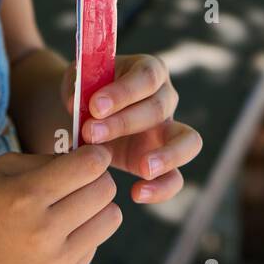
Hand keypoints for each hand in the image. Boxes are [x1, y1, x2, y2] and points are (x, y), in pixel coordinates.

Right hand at [0, 145, 121, 263]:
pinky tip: (57, 230)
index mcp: (26, 196)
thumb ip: (51, 159)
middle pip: (105, 190)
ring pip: (111, 219)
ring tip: (71, 204)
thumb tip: (93, 157)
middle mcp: (43, 232)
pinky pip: (96, 243)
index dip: (95, 154)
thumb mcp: (4, 167)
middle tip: (79, 177)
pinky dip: (84, 232)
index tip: (90, 154)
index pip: (90, 166)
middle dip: (97, 177)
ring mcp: (54, 261)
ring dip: (97, 206)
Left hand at [61, 54, 202, 204]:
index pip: (147, 76)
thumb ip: (76, 87)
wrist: (86, 118)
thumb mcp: (77, 82)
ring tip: (142, 168)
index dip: (123, 92)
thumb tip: (77, 104)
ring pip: (188, 142)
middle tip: (91, 133)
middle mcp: (166, 98)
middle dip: (123, 122)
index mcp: (148, 70)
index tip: (94, 106)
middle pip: (159, 108)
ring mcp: (170, 131)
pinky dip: (161, 188)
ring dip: (167, 155)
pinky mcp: (164, 162)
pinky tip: (136, 193)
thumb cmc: (86, 92)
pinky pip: (176, 177)